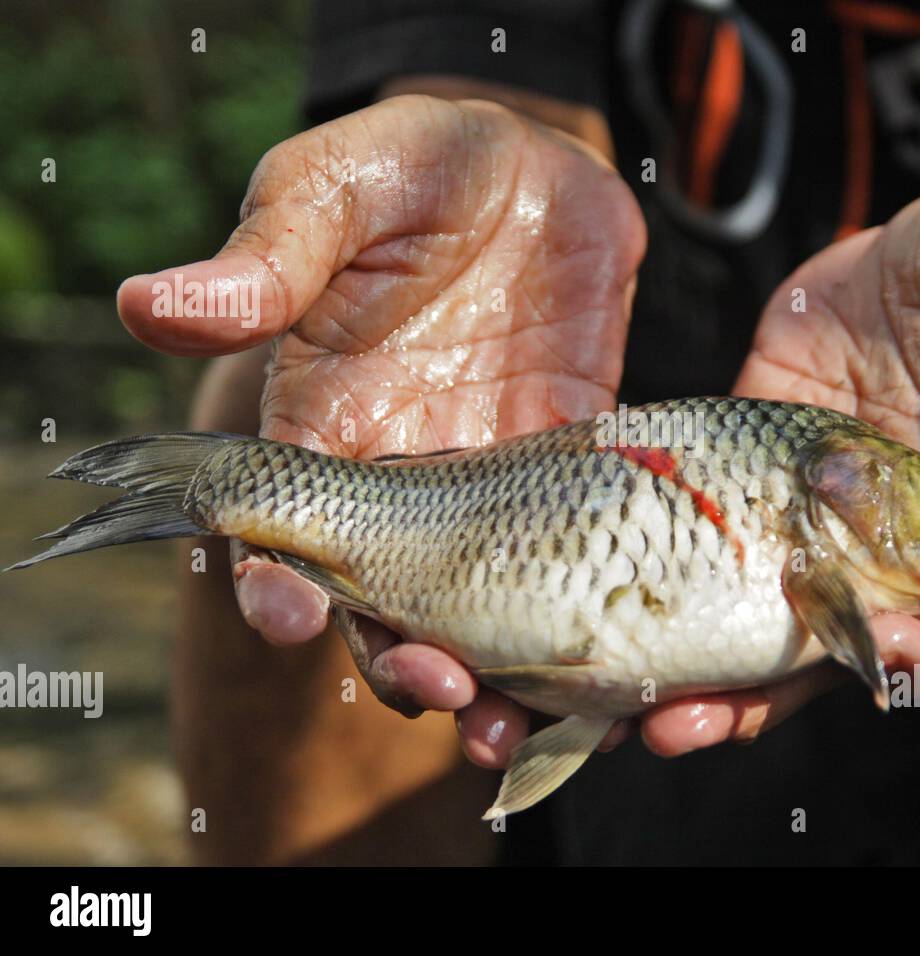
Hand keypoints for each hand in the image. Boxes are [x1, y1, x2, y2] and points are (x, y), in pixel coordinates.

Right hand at [117, 95, 644, 759]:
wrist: (530, 165)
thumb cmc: (411, 168)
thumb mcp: (336, 189)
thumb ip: (269, 256)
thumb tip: (147, 305)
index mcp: (326, 421)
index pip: (282, 531)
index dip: (276, 585)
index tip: (296, 618)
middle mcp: (405, 469)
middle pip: (388, 601)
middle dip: (403, 661)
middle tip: (438, 692)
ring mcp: (493, 477)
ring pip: (484, 605)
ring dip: (491, 673)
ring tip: (512, 723)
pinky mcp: (573, 466)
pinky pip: (577, 557)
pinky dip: (580, 616)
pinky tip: (605, 663)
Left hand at [637, 178, 919, 755]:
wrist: (915, 262)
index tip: (881, 650)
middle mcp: (884, 543)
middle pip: (839, 648)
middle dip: (777, 691)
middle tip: (706, 720)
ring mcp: (804, 528)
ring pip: (762, 629)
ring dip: (710, 681)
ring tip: (650, 716)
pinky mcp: (736, 496)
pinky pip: (697, 565)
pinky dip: (662, 603)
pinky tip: (611, 636)